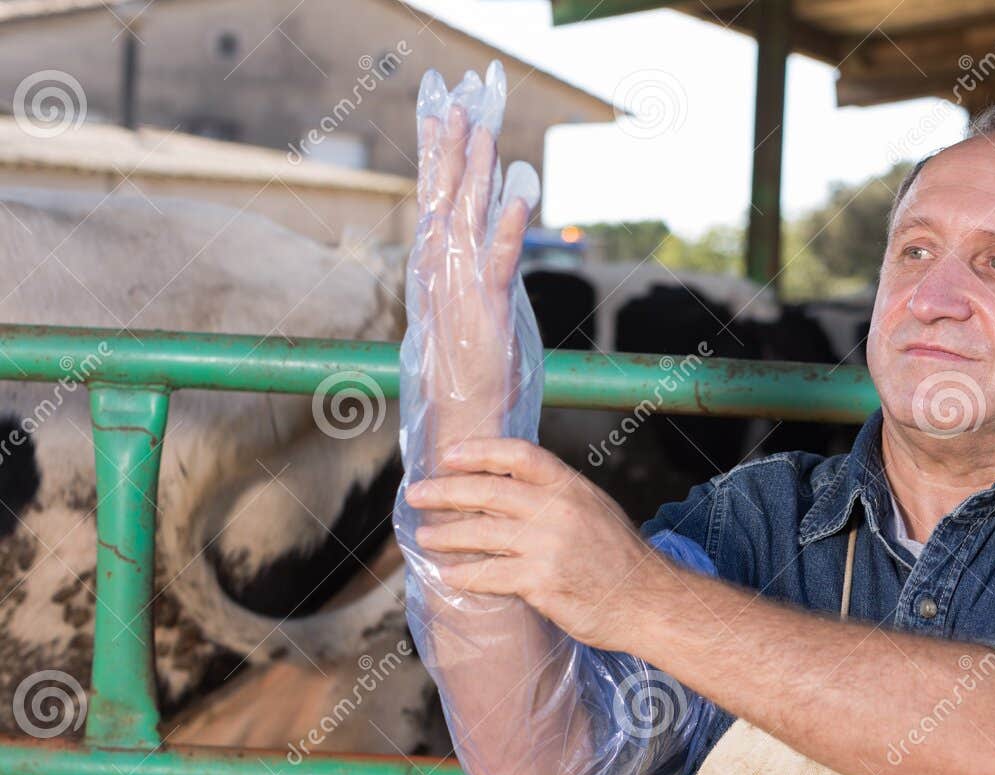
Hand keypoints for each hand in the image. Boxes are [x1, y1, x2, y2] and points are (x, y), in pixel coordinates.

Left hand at [405, 437, 661, 648]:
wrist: (646, 600)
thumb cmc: (620, 558)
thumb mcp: (595, 509)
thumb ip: (556, 495)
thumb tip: (507, 486)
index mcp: (571, 486)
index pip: (518, 454)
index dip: (479, 451)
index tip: (449, 456)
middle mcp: (558, 510)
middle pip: (488, 491)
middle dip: (445, 492)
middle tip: (417, 495)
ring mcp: (548, 546)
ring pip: (481, 534)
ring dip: (446, 535)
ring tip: (425, 537)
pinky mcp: (541, 582)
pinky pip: (489, 575)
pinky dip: (463, 575)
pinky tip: (448, 574)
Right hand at [409, 71, 535, 452]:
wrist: (460, 420)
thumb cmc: (465, 371)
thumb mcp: (464, 309)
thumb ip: (470, 270)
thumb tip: (484, 237)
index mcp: (434, 265)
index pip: (434, 196)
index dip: (437, 151)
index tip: (439, 108)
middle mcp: (440, 268)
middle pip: (444, 192)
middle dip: (451, 142)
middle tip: (456, 95)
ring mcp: (461, 284)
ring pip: (468, 213)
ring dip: (476, 168)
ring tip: (482, 125)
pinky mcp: (487, 306)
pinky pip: (500, 257)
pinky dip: (511, 224)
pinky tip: (520, 193)